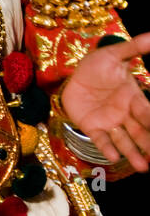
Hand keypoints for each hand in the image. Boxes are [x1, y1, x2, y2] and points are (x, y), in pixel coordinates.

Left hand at [59, 30, 149, 170]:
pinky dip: (107, 148)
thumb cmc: (97, 66)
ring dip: (134, 153)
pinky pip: (101, 139)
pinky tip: (113, 157)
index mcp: (133, 97)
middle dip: (149, 144)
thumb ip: (134, 48)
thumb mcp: (114, 55)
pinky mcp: (92, 126)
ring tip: (144, 167)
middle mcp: (125, 113)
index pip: (147, 112)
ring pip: (125, 140)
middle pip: (141, 131)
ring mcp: (109, 121)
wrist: (72, 74)